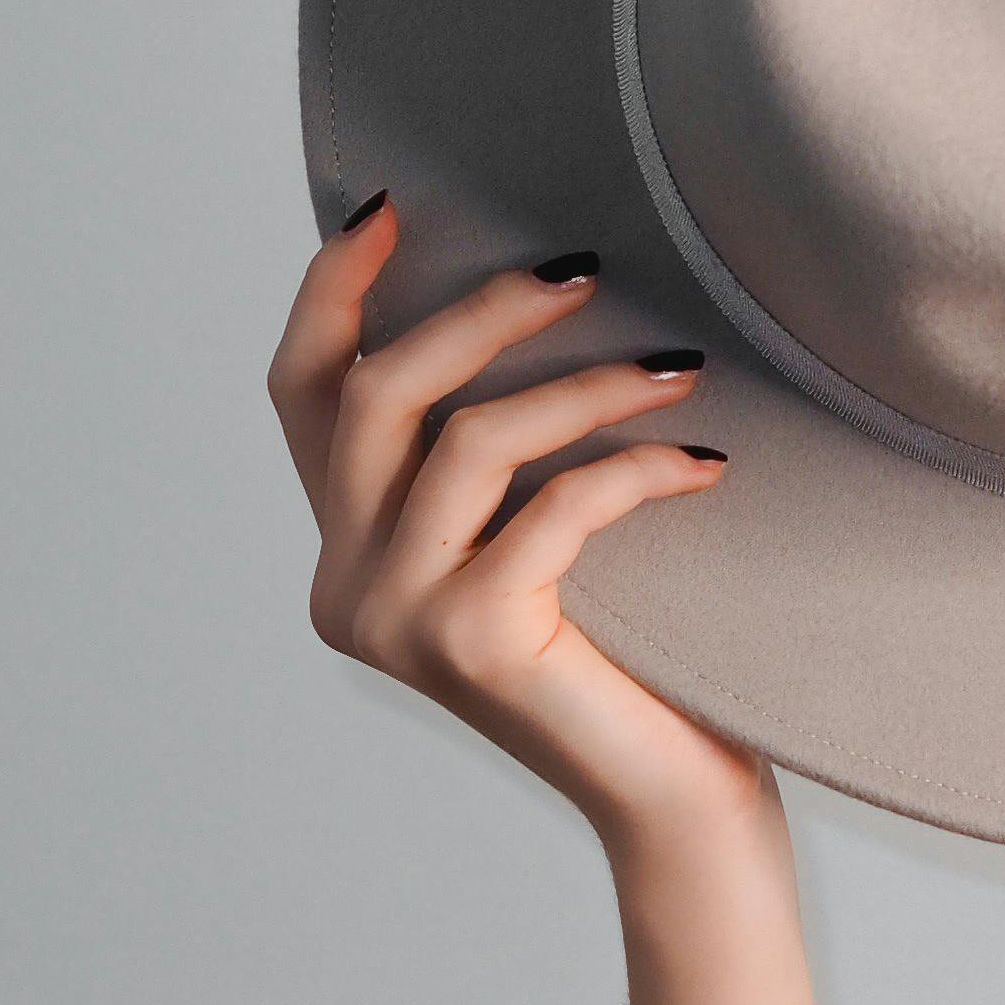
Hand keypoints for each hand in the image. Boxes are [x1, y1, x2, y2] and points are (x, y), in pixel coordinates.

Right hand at [269, 204, 760, 841]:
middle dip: (483, 311)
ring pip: (468, 440)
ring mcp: (396, 620)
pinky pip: (554, 508)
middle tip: (586, 268)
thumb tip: (526, 290)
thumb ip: (488, 455)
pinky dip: (635, 471)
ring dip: (585, 386)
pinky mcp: (469, 640)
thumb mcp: (532, 533)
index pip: (302, 395)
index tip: (389, 204)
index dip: (333, 292)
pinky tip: (703, 467)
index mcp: (346, 551)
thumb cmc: (626, 654)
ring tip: (680, 370)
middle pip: (377, 395)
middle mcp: (346, 586)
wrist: (671, 800)